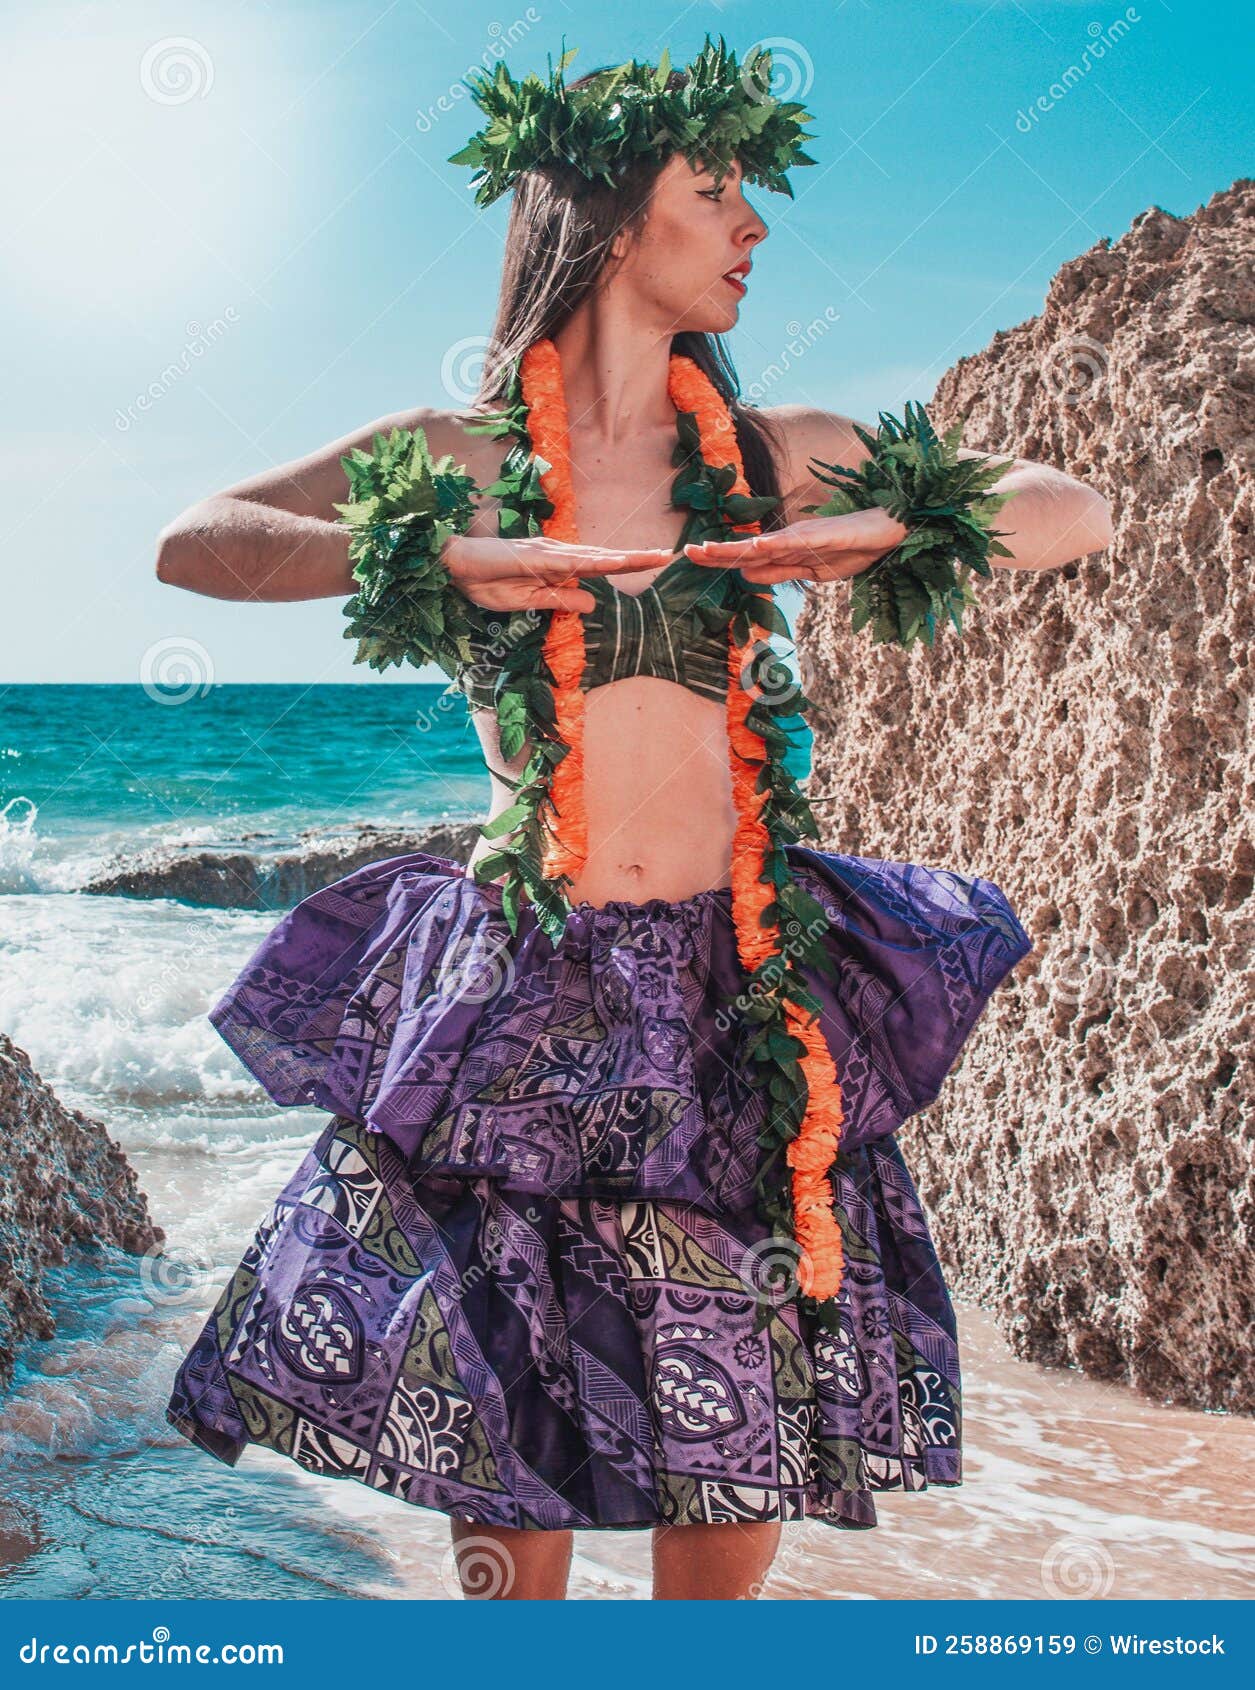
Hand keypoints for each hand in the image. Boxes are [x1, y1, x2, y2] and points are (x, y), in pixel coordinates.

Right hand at [443, 533, 676, 612]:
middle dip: (636, 558)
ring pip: (594, 556)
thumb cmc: (485, 582)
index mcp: (557, 567)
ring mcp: (547, 553)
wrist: (453, 565)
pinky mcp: (535, 556)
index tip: (653, 562)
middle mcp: (557, 555)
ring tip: (654, 556)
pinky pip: (571, 561)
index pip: (598, 567)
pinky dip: (596, 561)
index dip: (626, 564)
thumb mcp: (528, 602)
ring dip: (624, 557)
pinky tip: (615, 560)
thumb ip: (559, 601)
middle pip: (604, 558)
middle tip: (669, 555)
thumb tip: (592, 604)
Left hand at [682, 508, 910, 586]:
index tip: (691, 556)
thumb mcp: (815, 569)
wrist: (898, 525)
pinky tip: (759, 543)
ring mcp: (815, 536)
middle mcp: (797, 541)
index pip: (749, 556)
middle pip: (752, 549)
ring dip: (741, 548)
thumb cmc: (857, 544)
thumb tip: (744, 575)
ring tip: (712, 550)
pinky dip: (781, 543)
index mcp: (790, 550)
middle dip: (721, 553)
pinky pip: (804, 540)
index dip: (721, 557)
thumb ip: (781, 571)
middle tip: (688, 553)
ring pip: (771, 544)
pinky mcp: (834, 533)